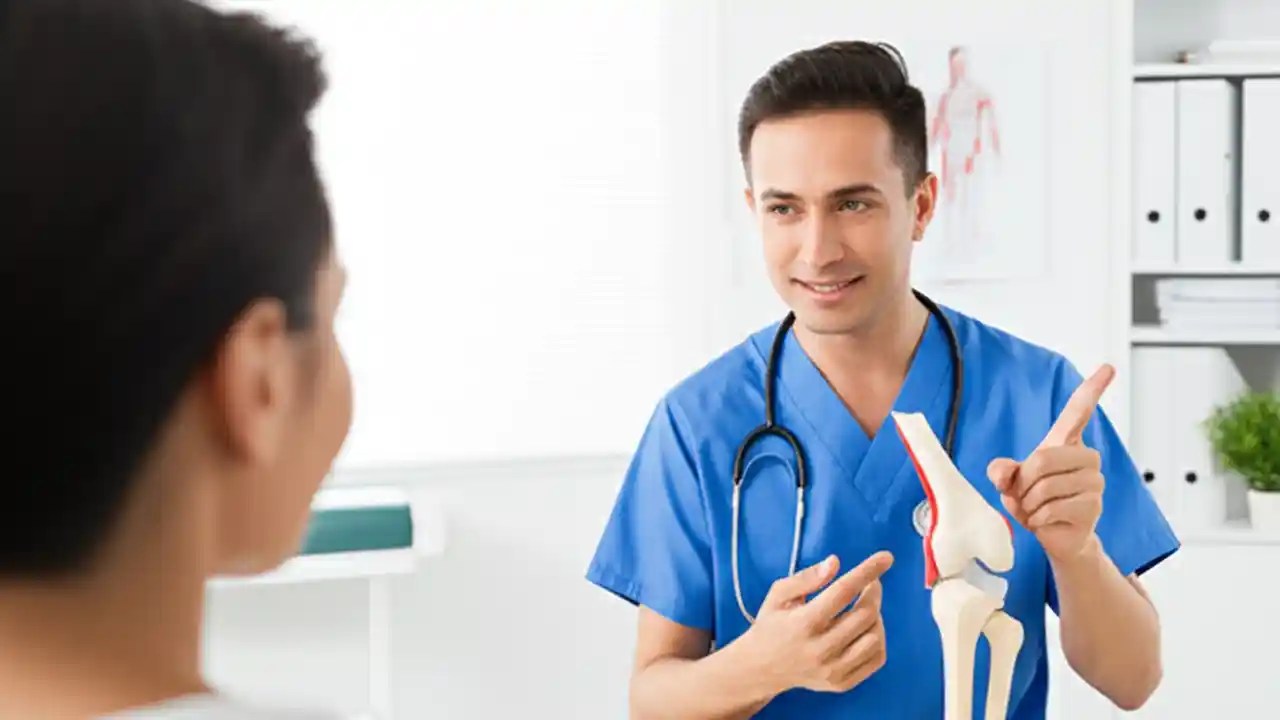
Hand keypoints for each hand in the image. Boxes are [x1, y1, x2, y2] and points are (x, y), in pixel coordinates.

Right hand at [741, 552, 892, 695]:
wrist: (761, 669)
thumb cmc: (771, 625)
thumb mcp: (778, 595)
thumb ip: (806, 578)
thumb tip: (835, 563)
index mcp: (803, 623)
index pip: (843, 592)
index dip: (867, 572)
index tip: (886, 557)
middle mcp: (820, 649)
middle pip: (864, 614)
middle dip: (874, 591)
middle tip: (870, 582)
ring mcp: (833, 670)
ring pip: (875, 637)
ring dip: (876, 615)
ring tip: (864, 606)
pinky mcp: (842, 683)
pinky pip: (876, 658)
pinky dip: (878, 638)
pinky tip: (866, 629)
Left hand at [987, 365, 1113, 561]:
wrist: (1053, 535)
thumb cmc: (1033, 501)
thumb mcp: (1009, 482)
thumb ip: (1000, 471)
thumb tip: (1003, 473)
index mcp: (1066, 443)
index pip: (1080, 411)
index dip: (1093, 389)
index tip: (1109, 367)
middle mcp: (1086, 458)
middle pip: (1043, 459)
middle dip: (1023, 482)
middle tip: (1024, 495)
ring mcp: (1094, 482)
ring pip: (1046, 486)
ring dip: (1029, 503)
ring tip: (1035, 508)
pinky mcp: (1092, 507)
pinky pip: (1052, 508)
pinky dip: (1037, 518)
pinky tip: (1044, 520)